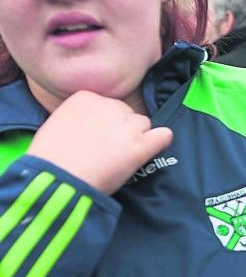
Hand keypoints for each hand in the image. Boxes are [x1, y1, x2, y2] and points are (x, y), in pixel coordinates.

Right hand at [27, 90, 172, 194]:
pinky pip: (163, 135)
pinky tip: (151, 149)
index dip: (104, 122)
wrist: (58, 178)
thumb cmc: (51, 158)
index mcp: (87, 97)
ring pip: (143, 124)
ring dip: (136, 137)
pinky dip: (161, 141)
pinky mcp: (140, 145)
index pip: (108, 104)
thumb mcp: (57, 123)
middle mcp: (110, 106)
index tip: (96, 136)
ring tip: (120, 155)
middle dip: (121, 129)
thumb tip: (92, 123)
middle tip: (109, 149)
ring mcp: (127, 126)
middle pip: (127, 113)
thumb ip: (80, 116)